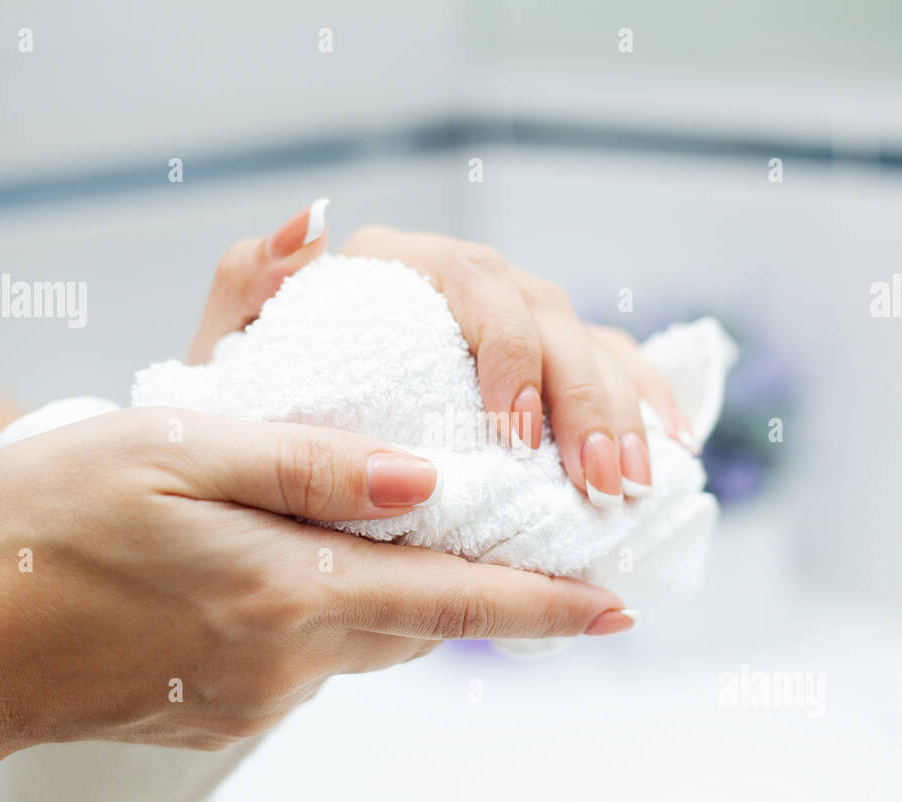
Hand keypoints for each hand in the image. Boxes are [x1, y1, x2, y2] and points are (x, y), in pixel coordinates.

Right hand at [0, 408, 629, 801]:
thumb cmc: (48, 526)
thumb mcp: (172, 453)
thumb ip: (305, 465)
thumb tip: (423, 479)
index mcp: (288, 589)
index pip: (453, 600)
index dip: (543, 607)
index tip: (617, 608)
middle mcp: (289, 655)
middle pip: (420, 621)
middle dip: (483, 592)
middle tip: (531, 549)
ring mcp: (259, 689)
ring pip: (369, 635)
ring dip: (407, 595)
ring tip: (421, 541)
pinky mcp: (228, 704)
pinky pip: (314, 653)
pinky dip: (338, 609)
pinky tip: (303, 566)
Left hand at [190, 205, 694, 504]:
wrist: (269, 462)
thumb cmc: (250, 414)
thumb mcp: (230, 359)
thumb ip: (250, 287)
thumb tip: (312, 217)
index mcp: (391, 269)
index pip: (468, 283)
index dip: (506, 353)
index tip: (515, 437)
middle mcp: (456, 285)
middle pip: (542, 312)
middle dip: (580, 398)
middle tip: (597, 480)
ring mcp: (506, 322)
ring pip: (584, 338)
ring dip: (620, 408)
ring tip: (631, 484)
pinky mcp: (542, 364)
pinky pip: (611, 361)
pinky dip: (646, 398)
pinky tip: (671, 447)